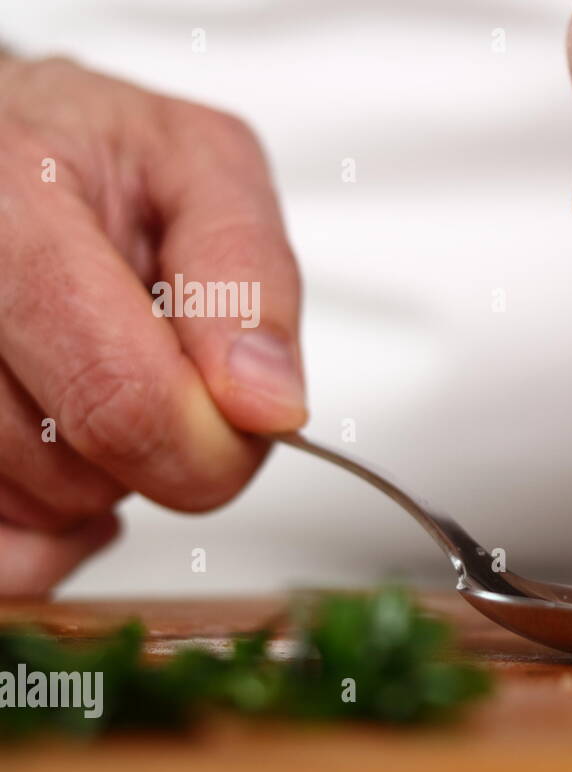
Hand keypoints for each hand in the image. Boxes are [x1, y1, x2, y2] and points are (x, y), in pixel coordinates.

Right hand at [0, 56, 305, 593]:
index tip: (238, 424)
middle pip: (70, 470)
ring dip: (86, 479)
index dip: (207, 446)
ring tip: (77, 380)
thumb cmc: (84, 156)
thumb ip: (249, 282)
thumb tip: (268, 405)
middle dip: (150, 453)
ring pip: (26, 506)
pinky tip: (52, 458)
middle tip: (147, 371)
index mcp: (5, 201)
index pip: (122, 395)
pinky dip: (38, 538)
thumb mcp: (201, 168)